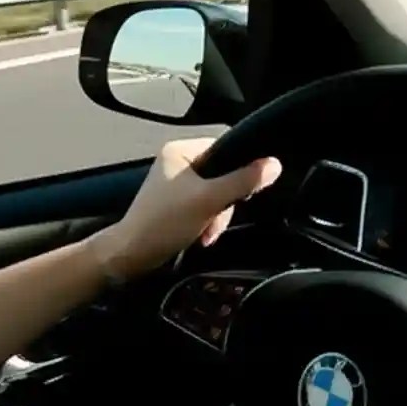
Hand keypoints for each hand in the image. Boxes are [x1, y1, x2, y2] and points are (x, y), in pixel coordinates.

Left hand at [85, 136, 281, 281]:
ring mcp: (176, 183)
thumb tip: (275, 164)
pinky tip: (202, 236)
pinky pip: (205, 205)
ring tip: (206, 233)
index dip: (239, 170)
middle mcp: (177, 161)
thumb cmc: (165, 222)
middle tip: (216, 221)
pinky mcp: (176, 203)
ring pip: (216, 193)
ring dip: (217, 216)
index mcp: (180, 149)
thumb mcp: (209, 200)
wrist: (130, 256)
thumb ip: (243, 181)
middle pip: (223, 174)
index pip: (225, 148)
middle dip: (225, 203)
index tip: (241, 194)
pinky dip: (207, 221)